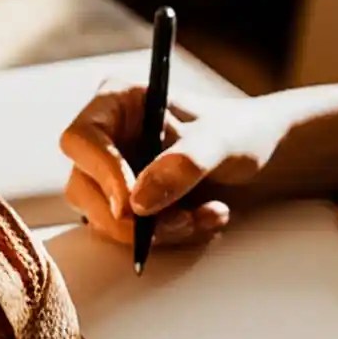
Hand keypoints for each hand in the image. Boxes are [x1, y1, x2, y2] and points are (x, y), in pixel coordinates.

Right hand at [59, 80, 285, 245]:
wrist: (257, 152)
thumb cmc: (239, 130)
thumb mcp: (222, 140)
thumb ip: (185, 164)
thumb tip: (139, 200)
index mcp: (117, 102)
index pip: (81, 139)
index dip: (102, 173)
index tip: (133, 205)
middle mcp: (105, 136)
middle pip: (83, 186)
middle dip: (132, 217)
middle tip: (182, 222)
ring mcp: (109, 171)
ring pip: (102, 215)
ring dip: (154, 230)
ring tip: (205, 218)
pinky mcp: (122, 202)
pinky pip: (124, 231)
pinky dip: (163, 236)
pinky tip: (202, 221)